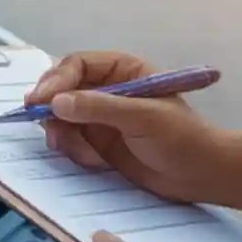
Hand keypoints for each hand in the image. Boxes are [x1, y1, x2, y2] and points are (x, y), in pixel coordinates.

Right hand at [27, 51, 225, 201]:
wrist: (201, 176)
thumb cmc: (181, 138)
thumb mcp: (142, 118)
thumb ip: (99, 107)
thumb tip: (56, 102)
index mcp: (122, 70)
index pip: (77, 65)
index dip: (56, 80)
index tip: (40, 101)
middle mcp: (107, 89)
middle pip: (62, 88)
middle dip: (52, 106)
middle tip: (40, 122)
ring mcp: (100, 116)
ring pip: (61, 115)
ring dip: (61, 132)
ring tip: (74, 149)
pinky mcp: (98, 141)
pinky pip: (70, 139)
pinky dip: (72, 149)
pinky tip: (92, 161)